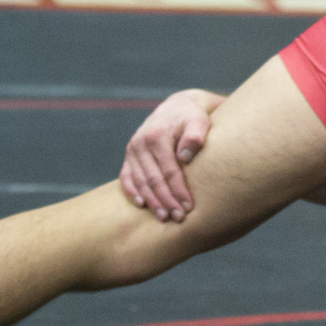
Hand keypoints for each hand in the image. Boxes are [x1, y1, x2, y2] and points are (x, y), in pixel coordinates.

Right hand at [119, 89, 224, 221]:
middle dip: (166, 201)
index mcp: (156, 136)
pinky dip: (131, 192)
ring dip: (151, 201)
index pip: (168, 170)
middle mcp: (140, 143)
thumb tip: (185, 156)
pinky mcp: (129, 156)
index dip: (178, 190)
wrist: (178, 107)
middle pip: (152, 179)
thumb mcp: (199, 120)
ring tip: (164, 217)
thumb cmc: (193, 117)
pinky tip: (141, 205)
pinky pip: (126, 177)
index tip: (188, 207)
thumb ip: (195, 134)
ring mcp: (132, 150)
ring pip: (139, 181)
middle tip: (179, 218)